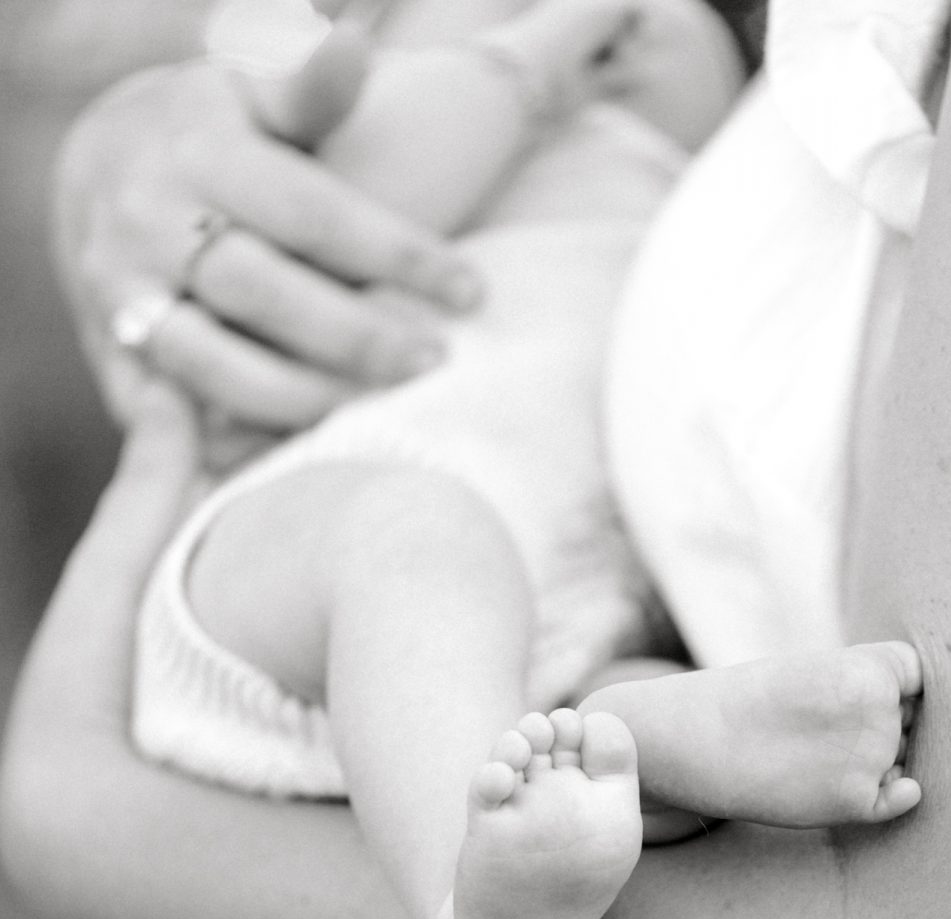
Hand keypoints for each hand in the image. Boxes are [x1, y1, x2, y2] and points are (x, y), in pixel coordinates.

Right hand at [53, 36, 480, 432]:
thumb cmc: (211, 132)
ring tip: (369, 417)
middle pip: (265, 293)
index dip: (397, 254)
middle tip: (433, 363)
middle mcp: (152, 225)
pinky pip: (166, 415)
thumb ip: (309, 89)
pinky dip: (225, 445)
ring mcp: (123, 295)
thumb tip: (356, 43)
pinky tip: (289, 460)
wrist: (95, 170)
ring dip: (298, 400)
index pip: (313, 212)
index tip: (472, 291)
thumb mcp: (250, 94)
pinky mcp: (111, 354)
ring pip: (212, 364)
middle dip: (356, 337)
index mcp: (200, 154)